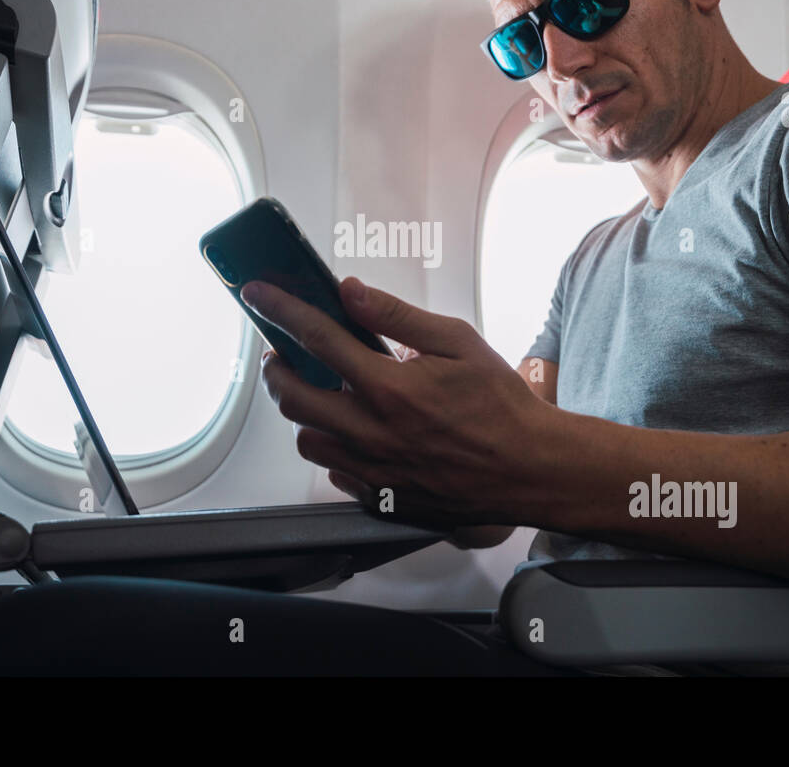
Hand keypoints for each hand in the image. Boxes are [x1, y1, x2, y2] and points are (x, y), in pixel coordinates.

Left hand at [242, 275, 557, 528]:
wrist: (531, 468)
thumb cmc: (502, 405)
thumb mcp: (457, 341)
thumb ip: (398, 315)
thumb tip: (351, 291)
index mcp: (391, 388)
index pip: (317, 338)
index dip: (280, 310)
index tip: (257, 294)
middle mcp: (374, 432)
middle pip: (293, 398)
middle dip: (276, 370)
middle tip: (282, 354)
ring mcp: (375, 470)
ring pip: (307, 441)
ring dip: (302, 413)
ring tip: (319, 393)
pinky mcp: (382, 497)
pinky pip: (334, 473)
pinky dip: (332, 448)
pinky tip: (352, 430)